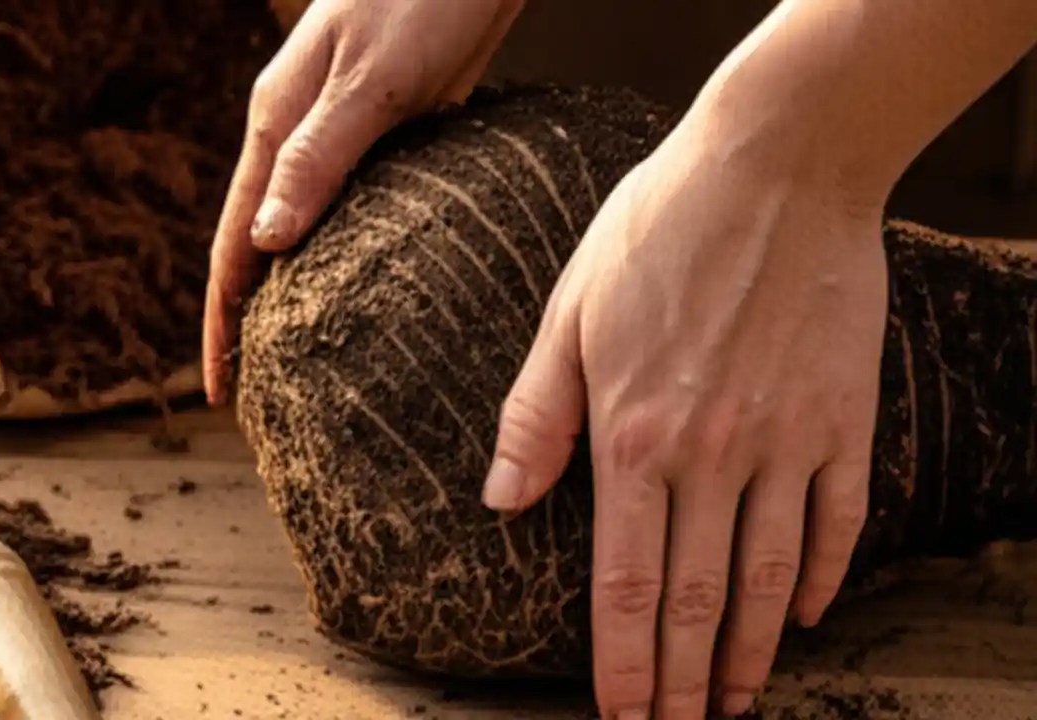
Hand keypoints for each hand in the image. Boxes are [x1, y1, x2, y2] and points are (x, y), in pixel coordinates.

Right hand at [203, 0, 523, 403]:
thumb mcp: (369, 80)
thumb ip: (317, 157)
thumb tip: (264, 242)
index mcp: (277, 125)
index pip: (235, 242)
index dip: (223, 319)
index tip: (220, 386)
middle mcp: (298, 136)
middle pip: (259, 244)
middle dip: (248, 318)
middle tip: (253, 393)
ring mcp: (341, 137)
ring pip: (305, 232)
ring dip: (294, 292)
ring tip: (298, 359)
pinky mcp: (386, 135)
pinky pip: (353, 213)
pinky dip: (344, 258)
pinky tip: (359, 290)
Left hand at [480, 117, 887, 718]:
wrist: (778, 165)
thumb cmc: (658, 230)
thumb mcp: (569, 312)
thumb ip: (536, 415)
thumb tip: (499, 501)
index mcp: (633, 436)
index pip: (626, 581)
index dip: (623, 662)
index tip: (623, 717)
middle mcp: (711, 454)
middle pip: (697, 598)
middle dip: (684, 680)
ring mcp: (786, 441)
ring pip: (768, 577)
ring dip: (750, 651)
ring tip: (737, 702)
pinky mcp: (844, 418)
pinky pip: (838, 518)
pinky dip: (823, 575)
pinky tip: (807, 614)